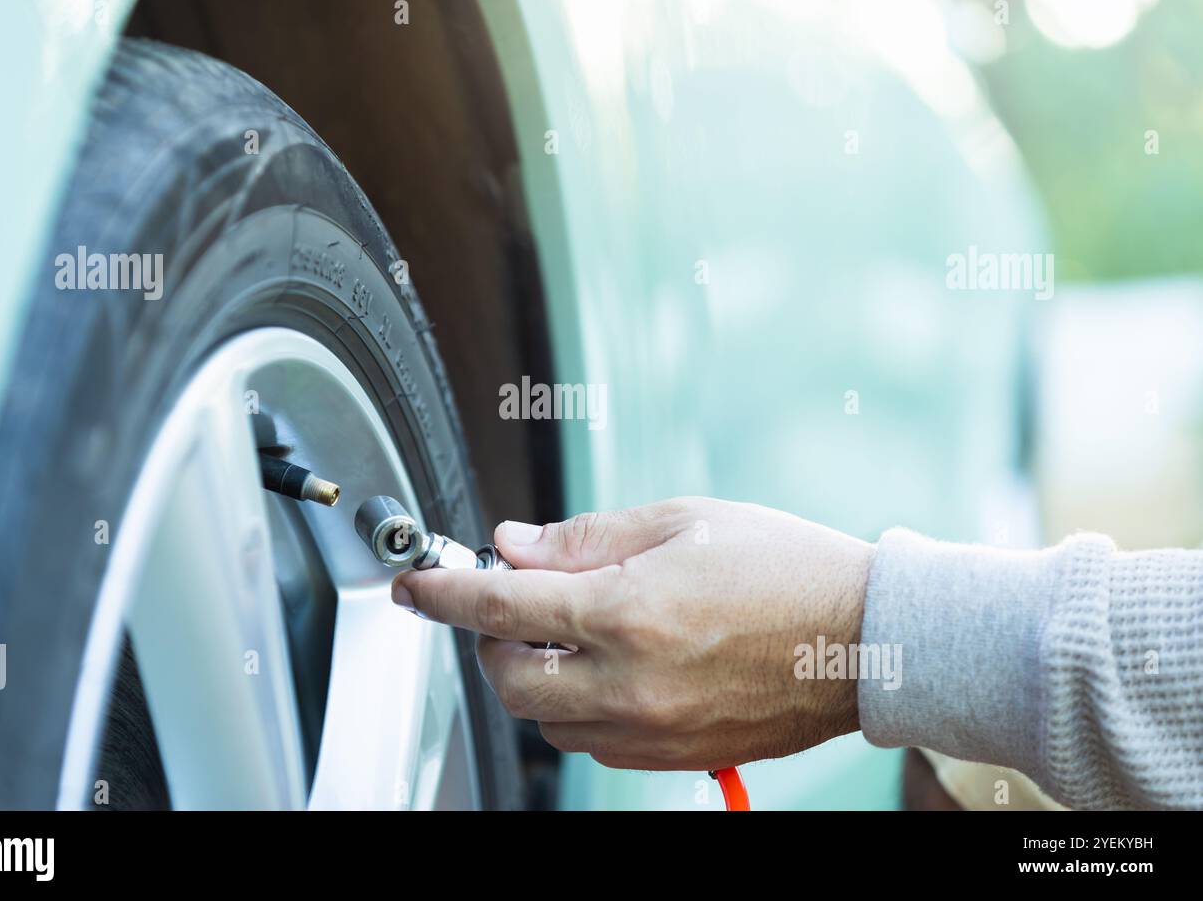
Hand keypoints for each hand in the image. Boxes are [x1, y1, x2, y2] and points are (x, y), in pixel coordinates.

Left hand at [391, 497, 874, 770]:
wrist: (863, 638)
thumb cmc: (783, 568)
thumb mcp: (680, 521)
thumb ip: (583, 538)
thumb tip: (512, 547)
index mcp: (626, 613)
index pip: (499, 608)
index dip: (442, 593)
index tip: (414, 584)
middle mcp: (630, 683)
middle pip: (508, 680)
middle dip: (491, 641)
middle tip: (512, 604)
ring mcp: (651, 730)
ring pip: (546, 721)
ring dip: (534, 677)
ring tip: (567, 635)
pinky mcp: (673, 756)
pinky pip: (593, 744)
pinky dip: (577, 709)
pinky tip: (606, 669)